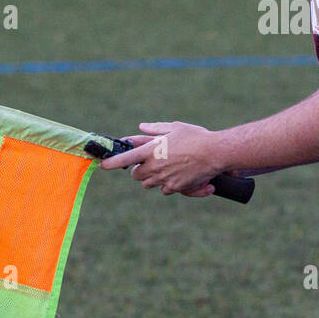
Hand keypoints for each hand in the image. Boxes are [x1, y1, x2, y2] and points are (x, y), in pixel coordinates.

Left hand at [97, 122, 222, 197]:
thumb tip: (141, 127)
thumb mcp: (175, 127)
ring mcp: (164, 179)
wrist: (215, 153)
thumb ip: (156, 129)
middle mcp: (155, 167)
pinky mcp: (175, 188)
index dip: (112, 163)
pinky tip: (180, 175)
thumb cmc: (196, 137)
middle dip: (139, 170)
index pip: (125, 159)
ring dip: (153, 178)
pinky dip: (169, 185)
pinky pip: (165, 190)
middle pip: (136, 175)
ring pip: (149, 184)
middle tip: (150, 162)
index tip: (103, 165)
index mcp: (151, 151)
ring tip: (167, 168)